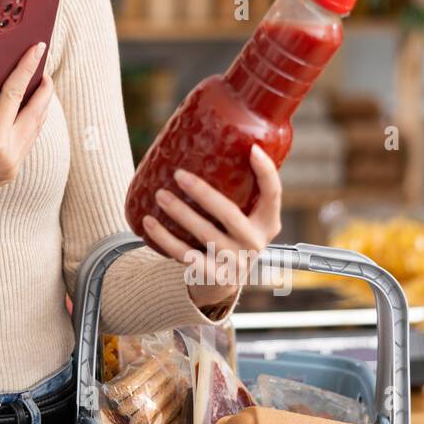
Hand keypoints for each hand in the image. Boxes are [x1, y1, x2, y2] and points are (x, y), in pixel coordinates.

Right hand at [0, 42, 53, 243]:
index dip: (26, 69)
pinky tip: (26, 111)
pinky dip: (30, 123)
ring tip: (39, 84)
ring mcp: (12, 168)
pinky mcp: (8, 173)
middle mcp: (9, 157)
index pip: (15, 97)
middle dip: (43, 88)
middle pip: (35, 114)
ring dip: (39, 106)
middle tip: (43, 64)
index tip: (36, 49)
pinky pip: (26, 142)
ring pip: (34, 130)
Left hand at [139, 143, 282, 308]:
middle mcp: (255, 243)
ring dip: (180, 213)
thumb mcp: (244, 217)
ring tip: (160, 195)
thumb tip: (207, 142)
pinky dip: (165, 238)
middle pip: (229, 214)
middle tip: (179, 175)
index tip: (252, 149)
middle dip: (203, 193)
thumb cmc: (229, 235)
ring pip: (205, 234)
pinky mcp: (214, 276)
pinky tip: (149, 223)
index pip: (273, 195)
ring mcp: (235, 262)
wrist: (223, 282)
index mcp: (267, 223)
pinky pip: (186, 255)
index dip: (266, 173)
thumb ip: (237, 191)